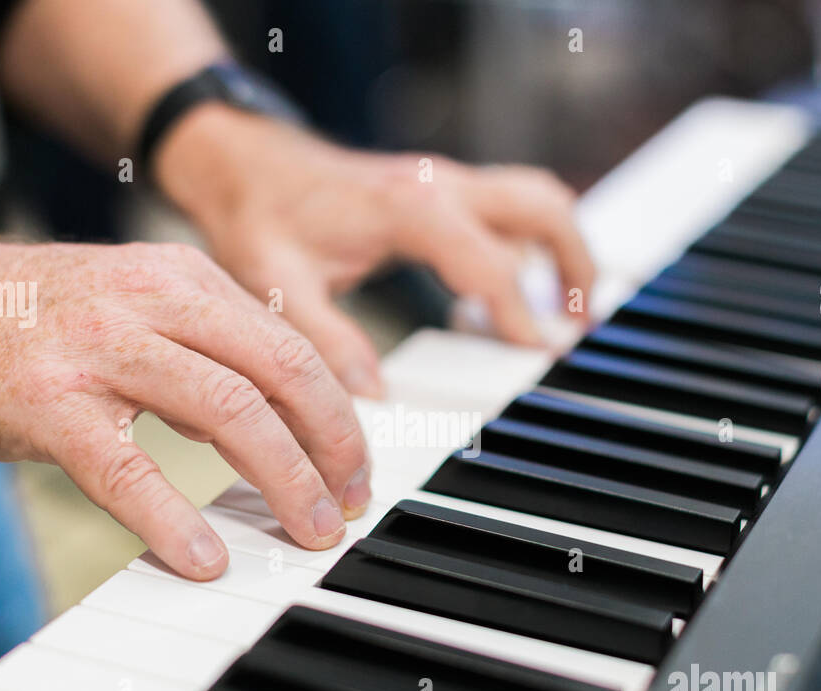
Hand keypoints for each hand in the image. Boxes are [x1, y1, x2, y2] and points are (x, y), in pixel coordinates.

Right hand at [0, 237, 370, 579]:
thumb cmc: (25, 317)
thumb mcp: (129, 302)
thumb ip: (199, 351)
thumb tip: (266, 425)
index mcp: (181, 278)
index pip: (290, 346)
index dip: (338, 415)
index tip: (354, 469)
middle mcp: (151, 301)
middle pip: (280, 373)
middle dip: (331, 447)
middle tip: (347, 507)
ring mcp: (100, 348)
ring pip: (229, 414)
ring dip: (284, 481)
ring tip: (308, 533)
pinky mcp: (47, 403)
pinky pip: (129, 473)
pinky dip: (177, 521)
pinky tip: (206, 560)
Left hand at [153, 103, 596, 396]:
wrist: (243, 164)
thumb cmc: (260, 215)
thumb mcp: (279, 284)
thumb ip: (327, 341)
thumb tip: (374, 397)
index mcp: (411, 208)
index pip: (492, 263)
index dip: (520, 314)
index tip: (539, 355)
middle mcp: (439, 185)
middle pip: (542, 207)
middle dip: (574, 264)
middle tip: (578, 326)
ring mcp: (444, 181)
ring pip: (535, 199)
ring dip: (563, 247)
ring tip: (567, 310)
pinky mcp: (439, 188)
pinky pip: (509, 205)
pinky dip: (532, 241)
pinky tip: (514, 289)